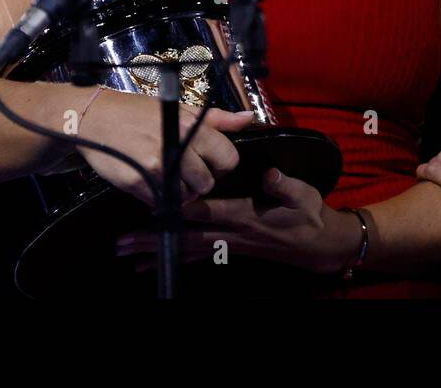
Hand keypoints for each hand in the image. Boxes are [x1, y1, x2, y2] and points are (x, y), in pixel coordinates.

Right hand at [77, 89, 254, 206]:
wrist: (95, 119)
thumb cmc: (139, 112)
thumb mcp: (179, 108)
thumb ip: (216, 119)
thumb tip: (248, 118)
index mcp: (191, 126)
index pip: (228, 159)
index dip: (220, 164)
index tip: (206, 161)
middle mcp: (178, 146)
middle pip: (208, 182)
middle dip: (198, 180)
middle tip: (182, 169)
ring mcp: (158, 166)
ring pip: (188, 197)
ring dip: (179, 192)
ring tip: (165, 175)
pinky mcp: (140, 182)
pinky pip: (163, 202)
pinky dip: (159, 197)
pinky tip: (150, 180)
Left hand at [115, 167, 362, 273]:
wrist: (318, 245)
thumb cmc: (309, 215)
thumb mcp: (304, 195)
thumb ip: (284, 185)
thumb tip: (270, 173)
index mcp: (246, 216)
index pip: (208, 212)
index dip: (182, 208)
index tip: (155, 204)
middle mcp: (232, 234)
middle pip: (186, 238)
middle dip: (154, 242)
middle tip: (122, 244)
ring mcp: (229, 245)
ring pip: (186, 250)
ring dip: (156, 254)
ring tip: (127, 257)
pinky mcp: (229, 250)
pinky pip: (196, 256)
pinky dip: (173, 260)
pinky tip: (152, 266)